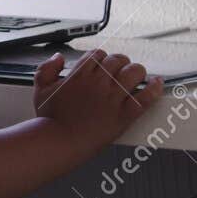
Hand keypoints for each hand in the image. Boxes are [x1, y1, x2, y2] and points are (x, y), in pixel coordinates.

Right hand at [33, 49, 162, 147]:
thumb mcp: (40, 90)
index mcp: (79, 75)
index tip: (102, 64)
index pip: (97, 54)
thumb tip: (58, 58)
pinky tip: (156, 84)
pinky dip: (155, 87)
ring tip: (136, 76)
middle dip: (119, 62)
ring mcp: (114, 97)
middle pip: (118, 60)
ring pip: (135, 72)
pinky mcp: (126, 113)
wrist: (60, 143)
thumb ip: (46, 69)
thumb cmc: (50, 120)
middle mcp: (98, 83)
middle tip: (120, 70)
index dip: (101, 57)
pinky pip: (147, 95)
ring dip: (137, 71)